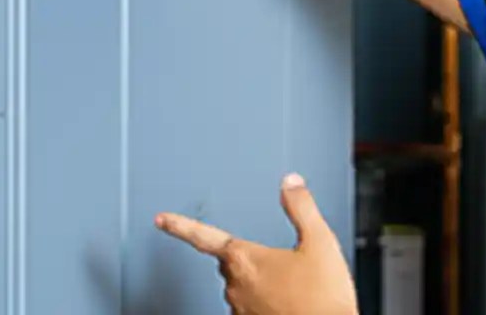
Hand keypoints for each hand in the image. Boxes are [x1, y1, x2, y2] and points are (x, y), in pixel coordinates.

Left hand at [156, 173, 358, 314]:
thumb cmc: (324, 298)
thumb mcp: (320, 242)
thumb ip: (301, 207)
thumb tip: (290, 183)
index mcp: (246, 259)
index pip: (204, 236)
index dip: (180, 226)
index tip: (162, 220)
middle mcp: (236, 287)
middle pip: (232, 262)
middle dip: (251, 258)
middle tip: (283, 263)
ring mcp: (240, 312)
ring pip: (242, 288)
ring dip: (259, 284)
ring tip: (294, 289)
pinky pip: (249, 310)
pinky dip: (264, 304)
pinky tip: (288, 305)